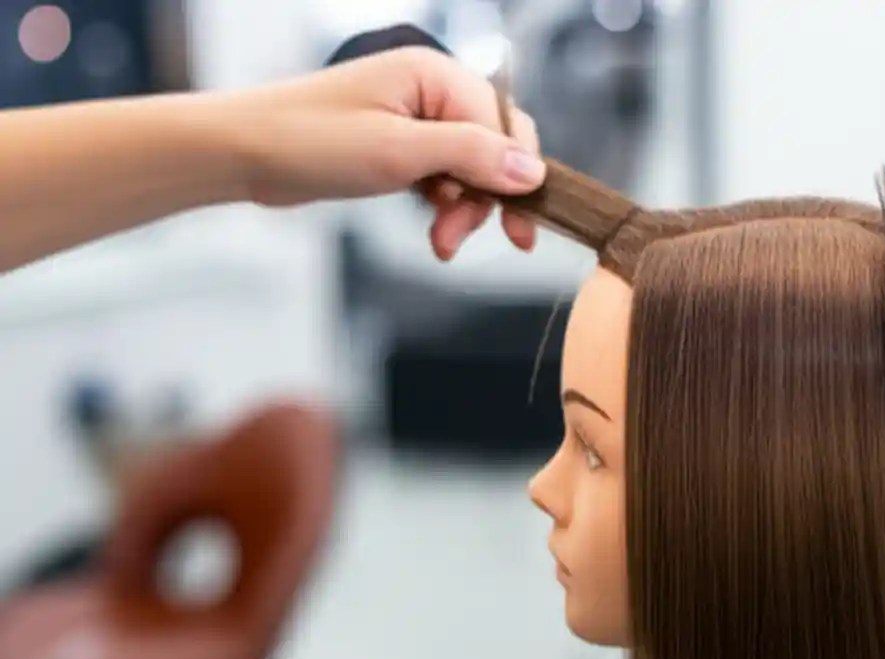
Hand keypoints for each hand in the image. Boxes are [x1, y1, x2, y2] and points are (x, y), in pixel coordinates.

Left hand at [219, 47, 544, 259]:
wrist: (240, 154)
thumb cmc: (309, 142)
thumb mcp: (398, 152)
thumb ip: (472, 156)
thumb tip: (531, 170)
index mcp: (435, 76)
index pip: (505, 125)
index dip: (515, 176)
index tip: (517, 226)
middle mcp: (430, 92)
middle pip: (492, 149)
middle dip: (485, 199)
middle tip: (462, 240)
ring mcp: (414, 120)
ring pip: (470, 170)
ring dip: (463, 211)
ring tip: (441, 243)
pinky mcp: (398, 147)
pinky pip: (444, 177)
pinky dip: (444, 207)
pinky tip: (434, 231)